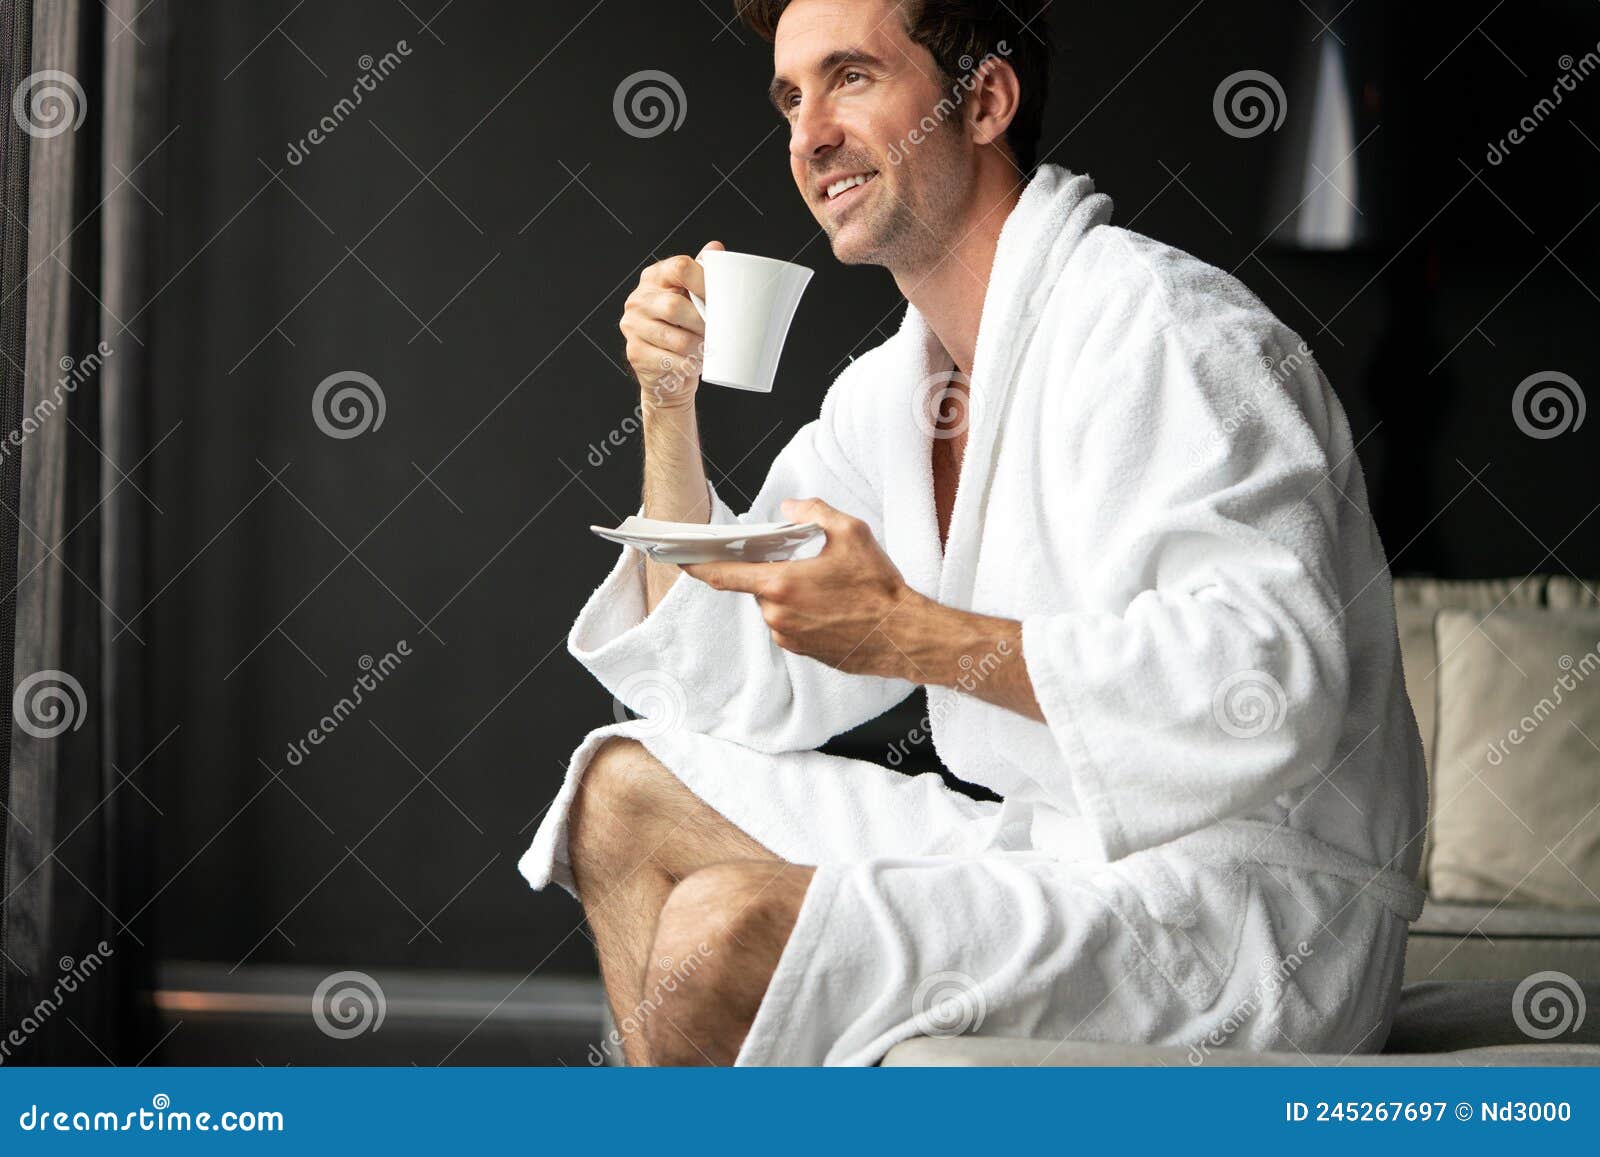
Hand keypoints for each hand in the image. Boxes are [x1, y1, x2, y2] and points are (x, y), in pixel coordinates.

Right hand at [619, 241, 722, 409]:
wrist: (663, 368)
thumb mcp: (689, 295)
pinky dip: (688, 365)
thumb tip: (716, 247)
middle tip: (717, 333)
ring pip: (676, 339)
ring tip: (708, 349)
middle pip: (675, 306)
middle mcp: (639, 299)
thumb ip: (700, 272)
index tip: (721, 298)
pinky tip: (694, 363)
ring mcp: (633, 326)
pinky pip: (670, 361)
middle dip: (701, 323)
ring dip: (698, 347)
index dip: (704, 282)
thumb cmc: (681, 326)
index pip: (680, 267)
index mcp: (654, 277)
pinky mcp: (635, 352)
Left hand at [680, 498, 927, 677]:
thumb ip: (812, 512)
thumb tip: (788, 510)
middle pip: (760, 587)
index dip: (698, 565)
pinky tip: (834, 606)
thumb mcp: (850, 532)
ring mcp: (789, 638)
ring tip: (831, 588)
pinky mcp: (804, 652)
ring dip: (792, 593)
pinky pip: (791, 626)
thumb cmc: (878, 587)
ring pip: (776, 607)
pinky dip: (804, 612)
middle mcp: (777, 616)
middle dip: (776, 572)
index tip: (679, 558)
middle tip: (807, 563)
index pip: (724, 576)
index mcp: (781, 585)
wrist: (903, 635)